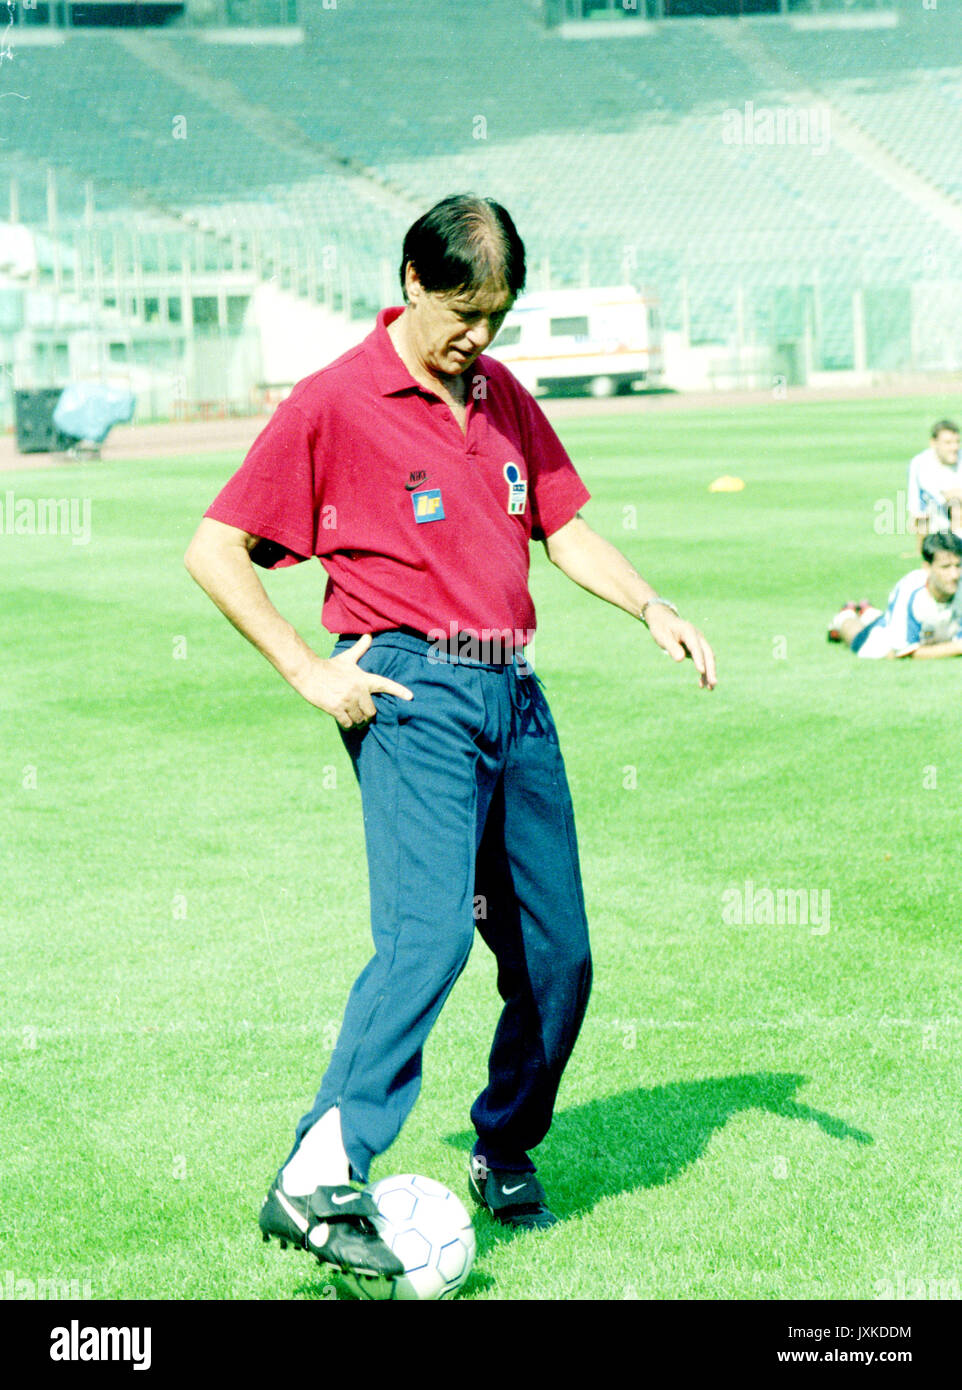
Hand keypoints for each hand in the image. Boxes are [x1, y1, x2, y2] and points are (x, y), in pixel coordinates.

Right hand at [291, 633, 413, 727]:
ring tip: (351, 716)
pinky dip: (347, 724)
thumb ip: (360, 649)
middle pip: (371, 712)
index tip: (410, 697)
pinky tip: (343, 720)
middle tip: (360, 713)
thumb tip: (369, 635)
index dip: (399, 691)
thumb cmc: (329, 666)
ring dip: (356, 721)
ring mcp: (347, 700)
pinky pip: (347, 723)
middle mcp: (358, 690)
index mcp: (363, 678)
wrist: (308, 672)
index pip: (385, 684)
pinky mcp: (335, 708)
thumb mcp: (347, 658)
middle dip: (366, 715)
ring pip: (359, 719)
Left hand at [645, 606, 716, 688]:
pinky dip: (704, 672)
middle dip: (711, 669)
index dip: (699, 659)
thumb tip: (680, 659)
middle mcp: (698, 636)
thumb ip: (671, 647)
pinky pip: (704, 660)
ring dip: (710, 672)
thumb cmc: (661, 628)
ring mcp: (699, 642)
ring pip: (709, 658)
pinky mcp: (698, 648)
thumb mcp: (662, 636)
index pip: (696, 647)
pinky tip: (702, 684)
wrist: (664, 620)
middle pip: (707, 654)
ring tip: (710, 688)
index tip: (701, 672)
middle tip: (713, 683)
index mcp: (689, 631)